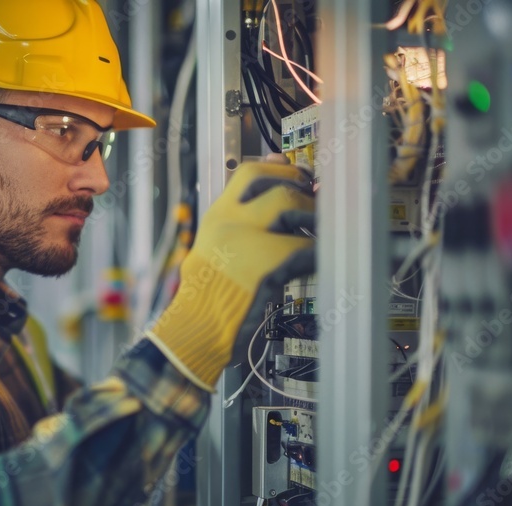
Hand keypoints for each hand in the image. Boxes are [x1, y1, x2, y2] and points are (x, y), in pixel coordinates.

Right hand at [146, 161, 314, 388]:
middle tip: (316, 211)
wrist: (195, 330)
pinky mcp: (261, 264)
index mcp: (216, 217)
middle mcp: (227, 222)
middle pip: (278, 187)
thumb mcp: (218, 248)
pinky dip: (315, 254)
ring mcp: (243, 240)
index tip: (297, 174)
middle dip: (305, 195)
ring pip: (290, 206)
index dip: (281, 170)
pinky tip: (314, 265)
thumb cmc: (211, 295)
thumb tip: (273, 187)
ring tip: (316, 238)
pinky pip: (302, 247)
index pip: (250, 172)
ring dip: (313, 220)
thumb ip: (243, 221)